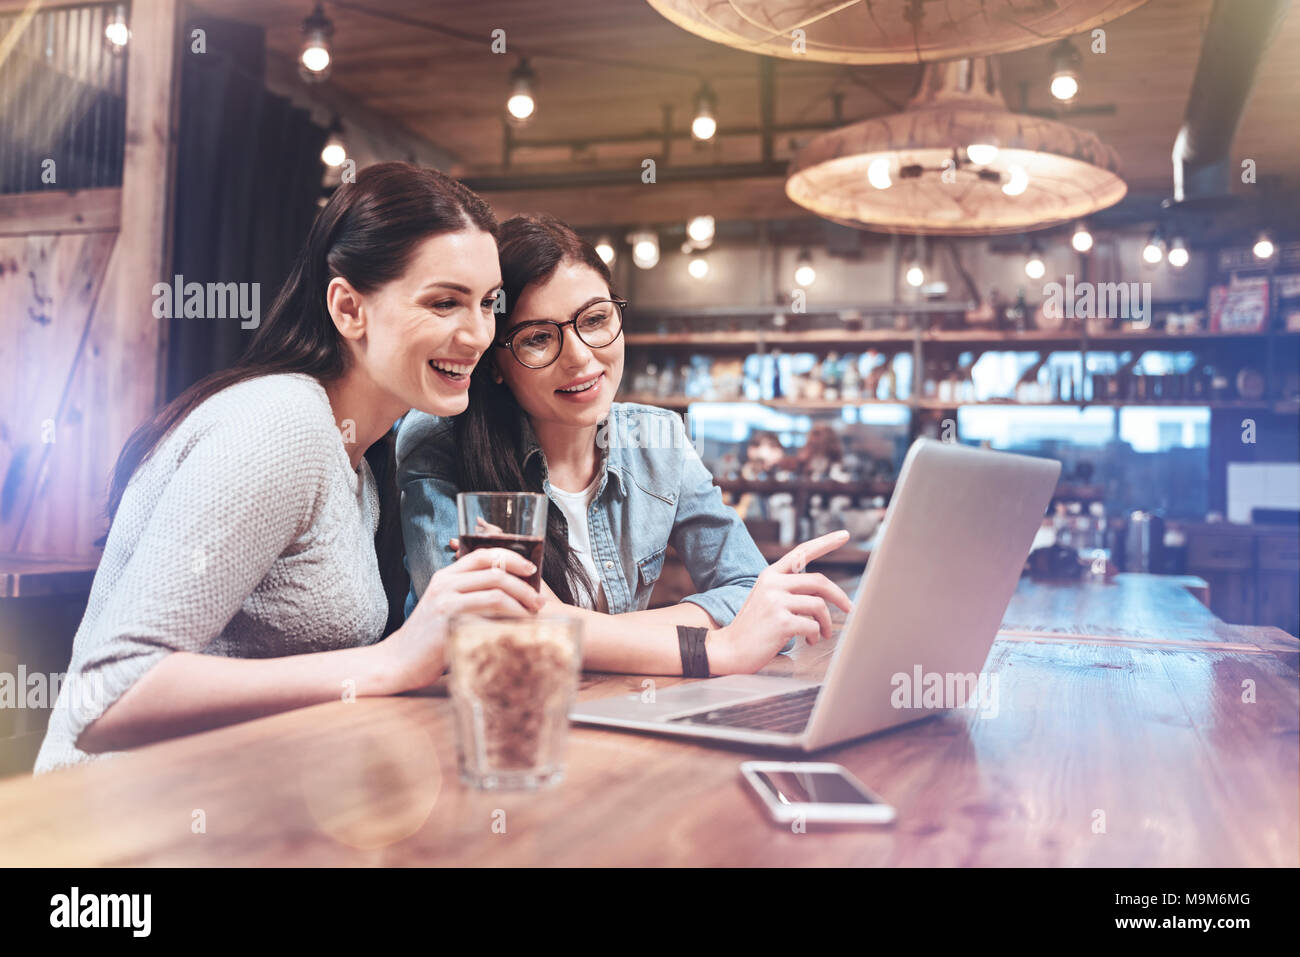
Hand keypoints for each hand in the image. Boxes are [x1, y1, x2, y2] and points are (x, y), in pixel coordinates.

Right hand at [383, 547, 544, 690]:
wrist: (399, 661)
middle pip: (495, 570)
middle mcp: (445, 582)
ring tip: (533, 615)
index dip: (511, 558)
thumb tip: (508, 595)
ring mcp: (445, 599)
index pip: (483, 554)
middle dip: (523, 584)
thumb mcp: (445, 608)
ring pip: (496, 590)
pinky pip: (488, 610)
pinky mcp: (448, 618)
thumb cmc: (428, 639)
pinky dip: (509, 617)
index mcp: (445, 576)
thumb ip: (469, 596)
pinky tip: (518, 627)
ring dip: (521, 601)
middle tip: (539, 601)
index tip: (531, 570)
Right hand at [706, 531, 853, 675]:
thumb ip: (788, 589)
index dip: (826, 543)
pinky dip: (815, 635)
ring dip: (826, 623)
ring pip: (819, 606)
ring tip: (822, 633)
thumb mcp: (766, 598)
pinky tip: (808, 641)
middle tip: (850, 608)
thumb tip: (823, 594)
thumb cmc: (753, 627)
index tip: (844, 535)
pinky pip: (812, 626)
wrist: (730, 649)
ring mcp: (776, 601)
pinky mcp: (781, 621)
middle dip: (840, 596)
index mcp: (770, 574)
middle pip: (819, 581)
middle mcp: (773, 583)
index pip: (802, 552)